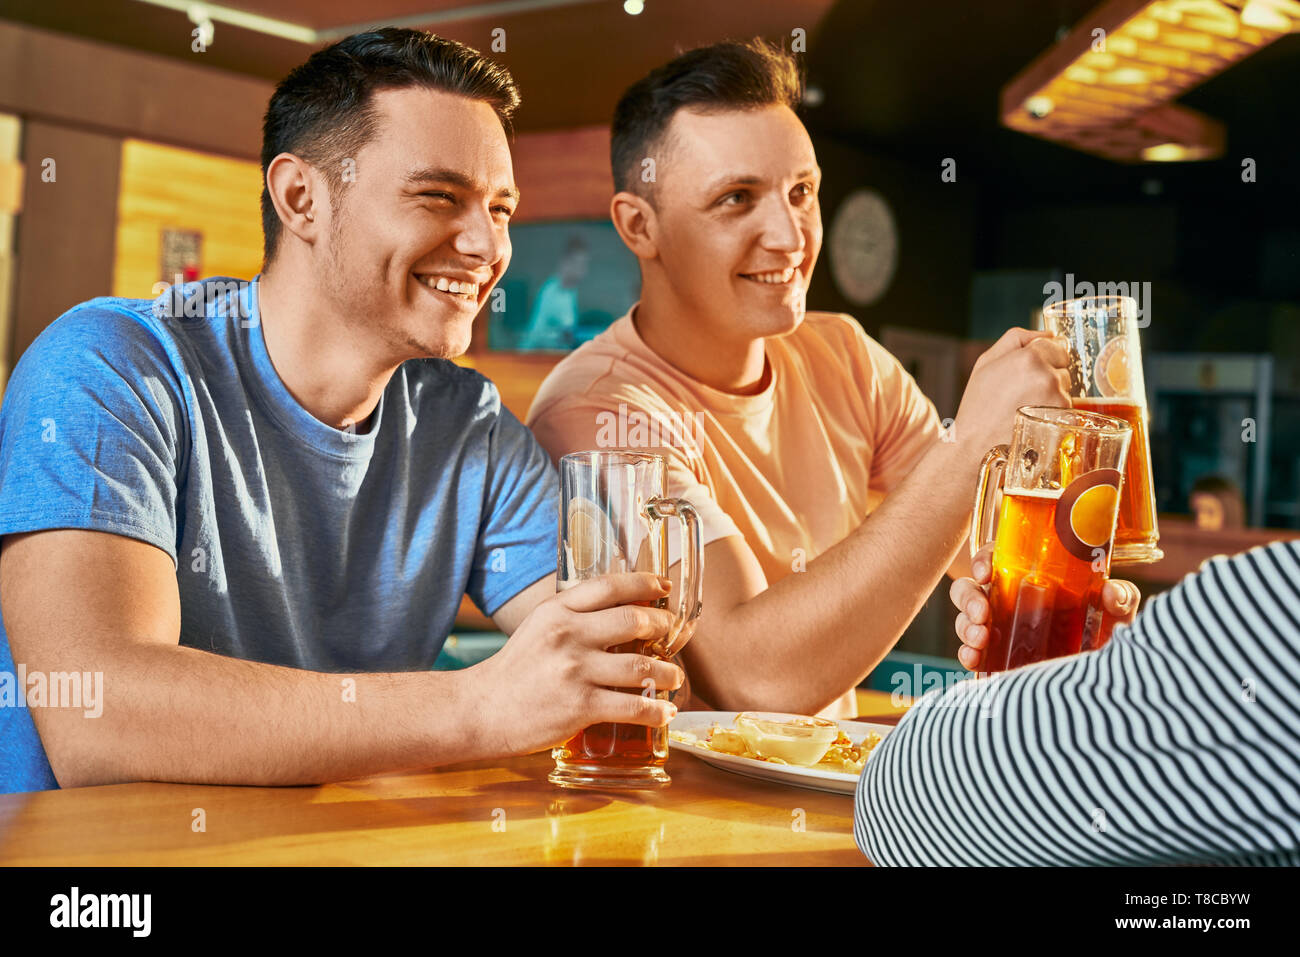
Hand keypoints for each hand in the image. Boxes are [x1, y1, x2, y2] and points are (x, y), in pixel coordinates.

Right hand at [472, 572, 685, 754]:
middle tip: (671, 632)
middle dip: (662, 625)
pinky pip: (632, 706)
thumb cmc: (515, 671)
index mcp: (557, 610)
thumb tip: (622, 611)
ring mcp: (575, 671)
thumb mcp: (539, 628)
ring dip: (668, 671)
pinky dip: (656, 710)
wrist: (481, 710)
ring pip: (641, 666)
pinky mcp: (580, 706)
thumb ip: (574, 616)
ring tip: (674, 675)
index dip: (644, 582)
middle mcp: (568, 635)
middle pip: (633, 620)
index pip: (610, 586)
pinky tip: (665, 710)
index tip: (664, 586)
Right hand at [950, 543, 1140, 670]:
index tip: (984, 572)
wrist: (1104, 684)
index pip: (997, 560)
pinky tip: (973, 659)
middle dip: (969, 598)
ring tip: (980, 640)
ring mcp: (1000, 632)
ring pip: (965, 619)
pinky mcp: (995, 660)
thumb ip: (1121, 598)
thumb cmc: (1107, 638)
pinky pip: (970, 652)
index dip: (983, 561)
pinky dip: (966, 654)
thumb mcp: (1117, 615)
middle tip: (982, 612)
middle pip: (971, 589)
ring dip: (965, 627)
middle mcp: (1009, 603)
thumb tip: (1110, 592)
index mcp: (1031, 580)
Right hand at [952, 328, 1070, 455]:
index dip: (1042, 357)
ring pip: (1065, 387)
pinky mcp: (1062, 418)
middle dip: (1048, 375)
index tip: (1027, 372)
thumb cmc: (978, 405)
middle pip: (1063, 366)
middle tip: (1021, 392)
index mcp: (1029, 356)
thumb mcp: (986, 362)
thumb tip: (1048, 333)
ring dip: (1051, 394)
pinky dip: (1053, 412)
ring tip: (1024, 407)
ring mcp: (1057, 398)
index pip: (1057, 345)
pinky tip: (1032, 418)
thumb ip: (1017, 338)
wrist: (975, 445)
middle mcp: (1047, 375)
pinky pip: (1066, 407)